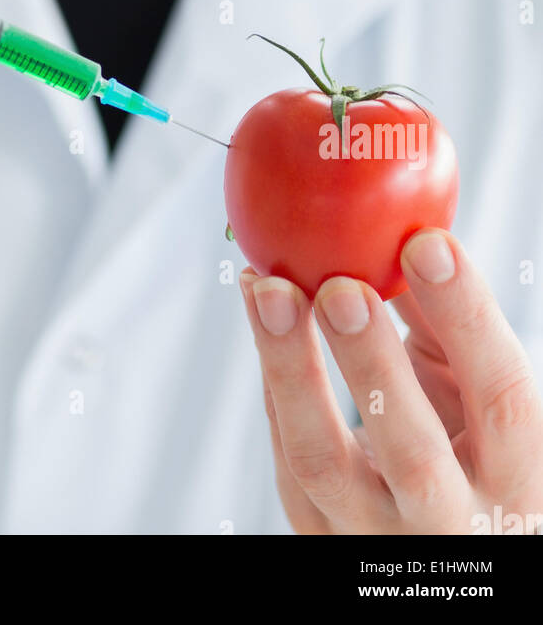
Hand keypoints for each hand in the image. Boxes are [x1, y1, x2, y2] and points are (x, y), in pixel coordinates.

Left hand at [239, 231, 542, 533]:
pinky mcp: (316, 535)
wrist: (435, 540)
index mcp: (518, 478)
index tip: (426, 242)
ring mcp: (377, 538)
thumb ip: (448, 327)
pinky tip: (258, 304)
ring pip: (322, 465)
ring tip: (269, 287)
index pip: (502, 399)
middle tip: (338, 285)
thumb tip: (406, 234)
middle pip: (413, 456)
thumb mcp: (475, 395)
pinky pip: (285, 453)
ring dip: (290, 367)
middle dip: (372, 365)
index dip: (467, 318)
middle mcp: (454, 524)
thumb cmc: (463, 443)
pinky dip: (270, 373)